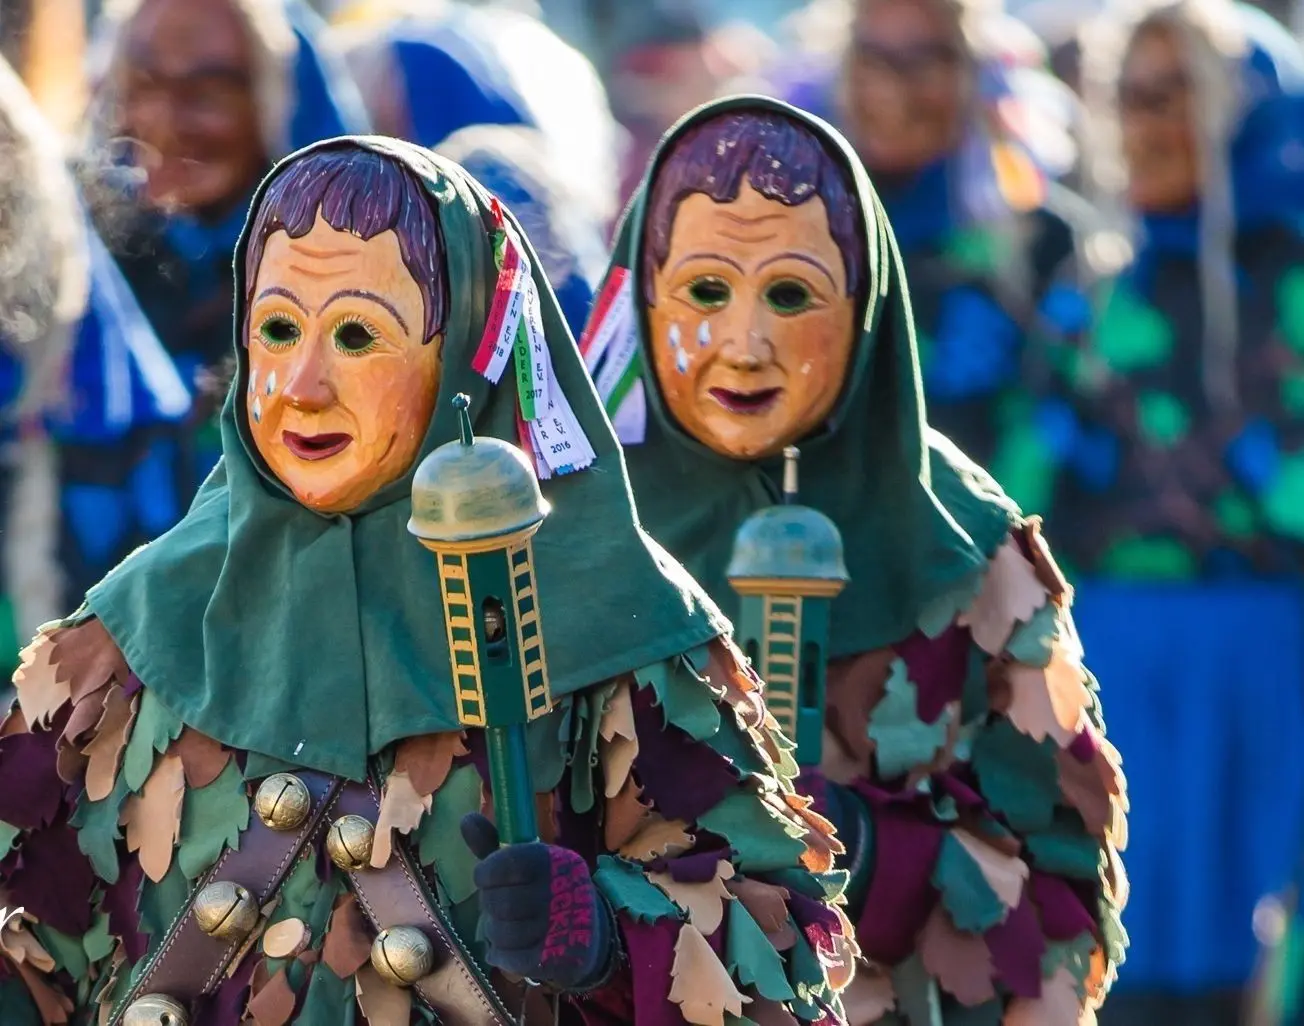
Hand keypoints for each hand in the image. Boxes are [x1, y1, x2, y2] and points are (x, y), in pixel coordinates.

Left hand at [461, 813, 615, 991]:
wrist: (587, 931)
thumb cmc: (546, 888)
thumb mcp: (524, 861)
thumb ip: (493, 843)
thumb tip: (465, 819)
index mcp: (551, 861)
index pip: (507, 862)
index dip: (486, 872)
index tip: (485, 877)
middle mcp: (558, 890)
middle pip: (498, 902)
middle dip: (488, 905)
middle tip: (497, 904)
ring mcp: (558, 926)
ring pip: (500, 932)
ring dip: (493, 931)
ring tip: (505, 926)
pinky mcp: (554, 958)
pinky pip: (508, 958)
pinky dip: (501, 954)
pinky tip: (510, 947)